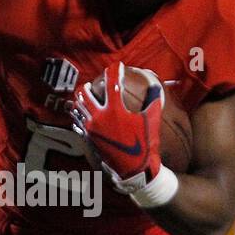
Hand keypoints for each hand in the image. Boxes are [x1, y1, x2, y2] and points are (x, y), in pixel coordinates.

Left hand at [69, 62, 163, 192]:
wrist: (135, 169)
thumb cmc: (145, 143)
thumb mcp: (152, 120)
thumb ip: (153, 100)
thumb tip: (156, 85)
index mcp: (115, 111)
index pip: (112, 84)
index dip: (114, 71)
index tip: (118, 65)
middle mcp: (99, 118)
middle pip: (85, 95)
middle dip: (88, 87)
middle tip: (91, 83)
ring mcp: (92, 130)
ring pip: (78, 109)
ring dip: (80, 100)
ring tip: (83, 95)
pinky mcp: (89, 139)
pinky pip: (78, 123)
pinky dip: (78, 116)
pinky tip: (79, 115)